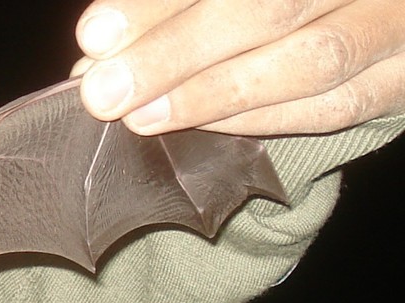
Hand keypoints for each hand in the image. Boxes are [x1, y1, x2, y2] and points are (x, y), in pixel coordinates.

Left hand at [72, 0, 404, 134]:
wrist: (357, 9)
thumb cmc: (265, 3)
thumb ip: (167, 7)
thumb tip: (97, 52)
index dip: (156, 3)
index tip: (95, 33)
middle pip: (268, 6)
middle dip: (175, 52)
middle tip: (105, 90)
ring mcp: (391, 20)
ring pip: (310, 59)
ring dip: (214, 94)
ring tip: (142, 115)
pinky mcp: (399, 74)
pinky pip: (334, 103)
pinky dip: (259, 117)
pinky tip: (198, 123)